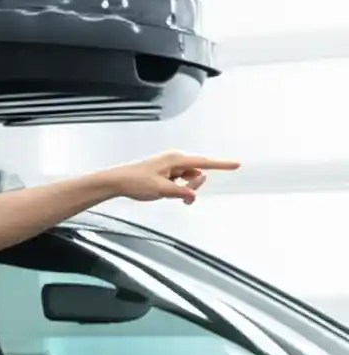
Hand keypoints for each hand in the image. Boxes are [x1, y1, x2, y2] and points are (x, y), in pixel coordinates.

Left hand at [103, 150, 239, 204]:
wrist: (118, 181)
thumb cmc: (136, 181)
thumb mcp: (160, 190)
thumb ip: (180, 192)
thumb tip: (194, 194)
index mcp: (176, 159)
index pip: (204, 162)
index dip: (222, 164)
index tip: (237, 164)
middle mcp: (176, 160)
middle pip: (197, 174)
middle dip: (192, 187)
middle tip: (176, 194)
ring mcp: (172, 166)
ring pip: (190, 180)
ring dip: (184, 190)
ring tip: (165, 194)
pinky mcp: (167, 173)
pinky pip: (181, 182)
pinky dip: (178, 190)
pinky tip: (163, 192)